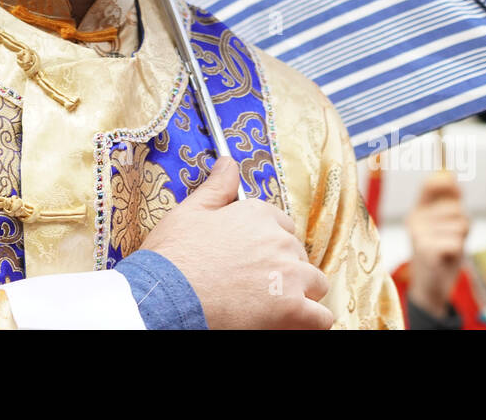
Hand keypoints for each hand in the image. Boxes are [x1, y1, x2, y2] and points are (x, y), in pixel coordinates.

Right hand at [138, 156, 332, 328]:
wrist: (165, 296)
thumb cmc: (173, 256)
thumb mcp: (190, 211)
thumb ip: (218, 186)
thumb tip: (228, 162)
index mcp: (258, 214)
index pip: (283, 228)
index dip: (268, 247)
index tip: (252, 262)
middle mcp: (279, 239)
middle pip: (298, 256)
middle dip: (283, 270)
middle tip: (255, 287)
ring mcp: (289, 274)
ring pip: (315, 284)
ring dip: (300, 294)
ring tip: (273, 306)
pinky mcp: (292, 308)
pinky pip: (320, 319)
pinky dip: (310, 322)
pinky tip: (290, 324)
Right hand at [405, 171, 469, 315]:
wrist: (429, 286)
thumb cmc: (440, 251)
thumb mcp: (444, 225)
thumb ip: (448, 201)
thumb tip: (451, 176)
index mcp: (417, 210)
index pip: (429, 185)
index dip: (445, 182)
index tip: (456, 186)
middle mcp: (414, 219)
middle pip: (456, 209)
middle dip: (462, 223)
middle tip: (451, 238)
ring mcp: (418, 234)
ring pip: (460, 226)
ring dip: (461, 239)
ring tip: (448, 248)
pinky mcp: (425, 251)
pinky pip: (457, 243)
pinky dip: (457, 251)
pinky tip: (446, 258)